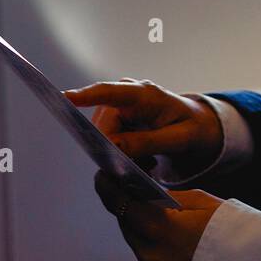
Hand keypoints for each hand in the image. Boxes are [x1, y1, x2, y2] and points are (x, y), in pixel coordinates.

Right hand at [63, 79, 223, 178]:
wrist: (196, 126)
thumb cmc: (191, 128)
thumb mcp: (178, 140)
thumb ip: (146, 142)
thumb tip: (113, 146)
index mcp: (145, 94)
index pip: (110, 92)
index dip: (86, 95)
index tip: (65, 98)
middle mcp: (127, 93)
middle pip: (103, 125)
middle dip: (114, 149)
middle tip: (140, 168)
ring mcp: (120, 104)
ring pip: (103, 135)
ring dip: (119, 153)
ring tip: (148, 162)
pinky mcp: (116, 117)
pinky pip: (108, 139)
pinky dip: (121, 153)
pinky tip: (141, 159)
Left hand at [94, 172, 222, 260]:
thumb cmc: (231, 230)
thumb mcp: (199, 202)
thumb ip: (166, 199)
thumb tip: (145, 195)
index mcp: (156, 226)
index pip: (117, 201)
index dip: (107, 185)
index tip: (105, 175)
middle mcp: (148, 255)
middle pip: (127, 224)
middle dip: (133, 208)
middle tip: (147, 195)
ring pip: (139, 246)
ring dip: (148, 233)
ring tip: (172, 225)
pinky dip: (160, 255)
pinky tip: (182, 250)